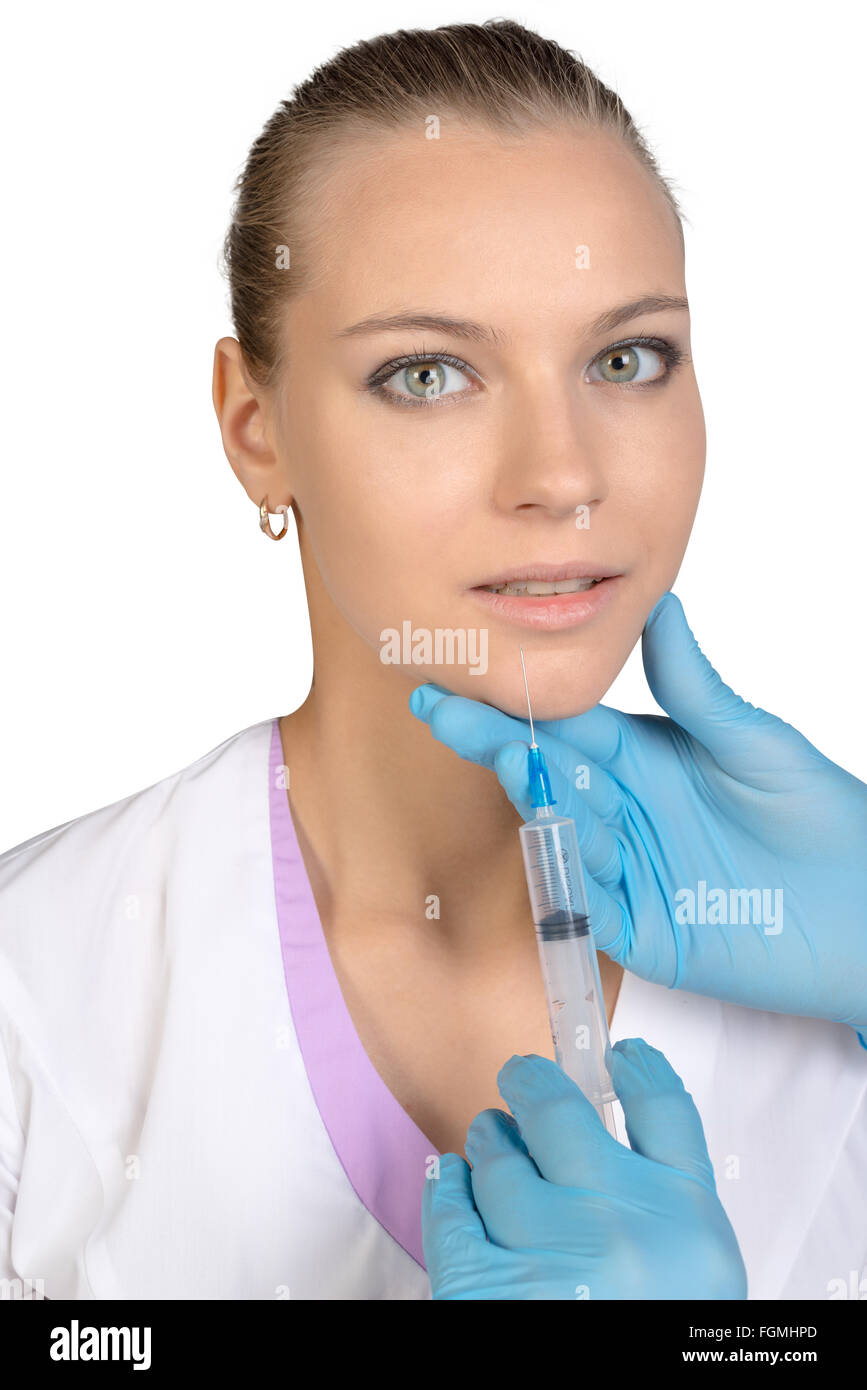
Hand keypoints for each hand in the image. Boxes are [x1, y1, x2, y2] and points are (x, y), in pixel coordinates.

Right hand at [409, 593, 866, 1042]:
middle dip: (494, 742)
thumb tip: (661, 605)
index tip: (464, 675)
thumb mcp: (753, 742)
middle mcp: (626, 812)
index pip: (567, 727)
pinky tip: (553, 834)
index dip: (516, 703)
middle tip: (438, 708)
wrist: (865, 913)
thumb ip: (694, 687)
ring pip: (560, 833)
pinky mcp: (637, 929)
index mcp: (645, 760)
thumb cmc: (823, 819)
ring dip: (535, 798)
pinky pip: (585, 901)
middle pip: (547, 775)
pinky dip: (565, 871)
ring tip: (516, 757)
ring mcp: (627, 870)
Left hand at [422, 1037, 746, 1299]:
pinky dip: (448, 1186)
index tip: (619, 1056)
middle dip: (535, 1085)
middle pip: (564, 1111)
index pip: (665, 1110)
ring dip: (490, 1142)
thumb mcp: (690, 1290)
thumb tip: (614, 1159)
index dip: (637, 1069)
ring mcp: (548, 1247)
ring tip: (492, 1145)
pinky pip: (451, 1203)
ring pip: (498, 1152)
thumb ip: (665, 1220)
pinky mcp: (480, 1281)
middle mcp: (620, 1220)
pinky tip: (452, 1182)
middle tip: (524, 1080)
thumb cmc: (652, 1357)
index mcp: (687, 1225)